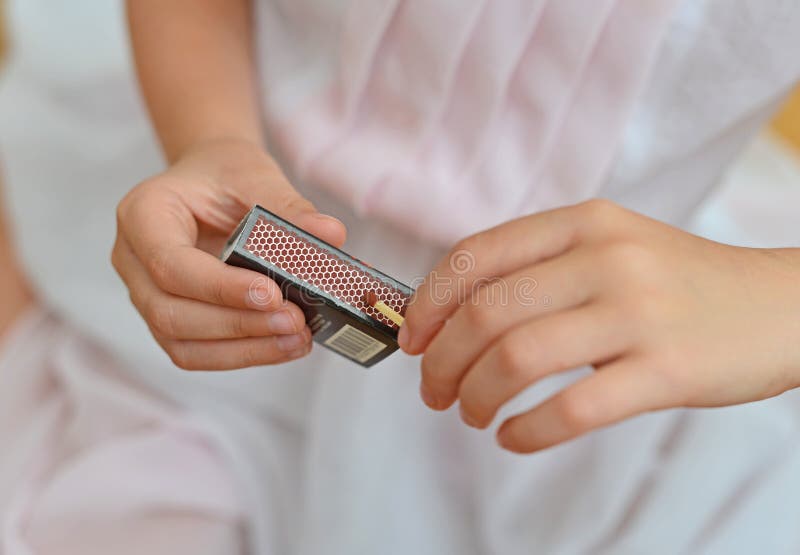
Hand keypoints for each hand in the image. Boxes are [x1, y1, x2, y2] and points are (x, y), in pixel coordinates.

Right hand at [112, 138, 345, 369]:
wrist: (212, 184)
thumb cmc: (225, 175)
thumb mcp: (256, 175)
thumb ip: (288, 206)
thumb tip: (331, 234)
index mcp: (142, 215)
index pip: (169, 264)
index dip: (220, 287)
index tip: (271, 293)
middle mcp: (133, 260)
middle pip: (171, 312)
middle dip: (237, 325)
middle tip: (294, 321)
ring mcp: (146, 296)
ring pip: (182, 343)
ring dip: (244, 349)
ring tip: (297, 339)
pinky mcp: (171, 320)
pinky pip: (198, 353)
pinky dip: (243, 354)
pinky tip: (284, 345)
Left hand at [400, 199, 799, 452]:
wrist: (779, 307)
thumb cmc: (677, 283)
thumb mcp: (610, 247)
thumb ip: (539, 268)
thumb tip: (451, 317)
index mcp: (583, 223)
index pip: (475, 255)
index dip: (428, 303)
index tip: (411, 340)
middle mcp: (606, 258)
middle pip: (485, 313)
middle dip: (441, 362)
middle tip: (433, 391)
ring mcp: (637, 313)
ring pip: (516, 359)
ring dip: (475, 397)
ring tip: (473, 414)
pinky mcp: (666, 370)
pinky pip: (571, 409)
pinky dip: (525, 432)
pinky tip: (514, 438)